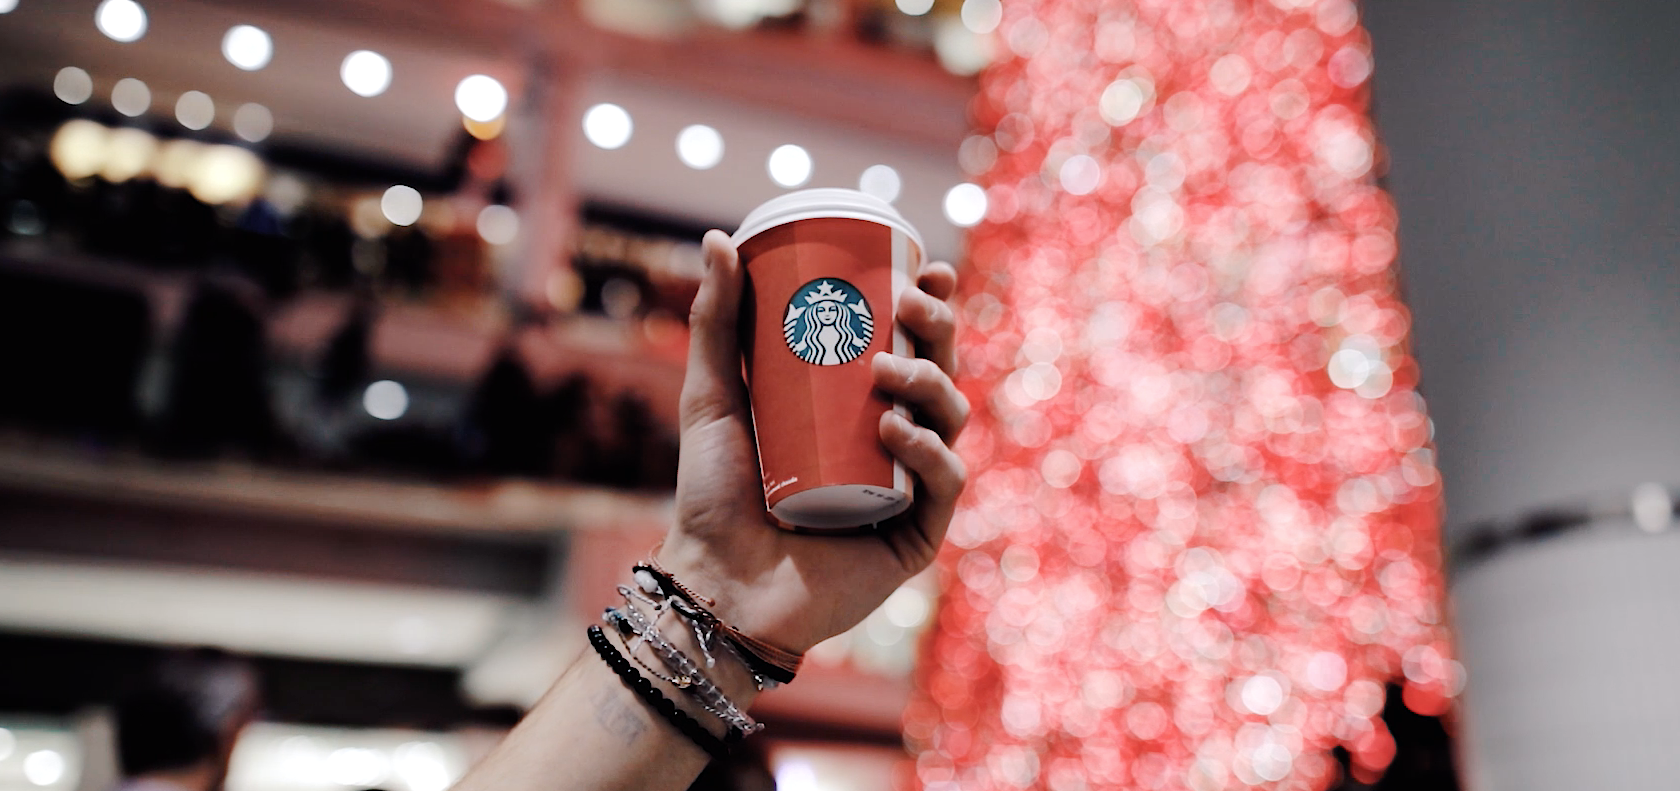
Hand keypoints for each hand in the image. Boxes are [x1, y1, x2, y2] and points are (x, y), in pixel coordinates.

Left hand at [657, 230, 968, 654]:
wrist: (714, 581)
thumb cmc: (713, 495)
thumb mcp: (712, 396)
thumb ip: (716, 322)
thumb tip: (716, 239)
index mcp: (863, 411)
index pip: (913, 348)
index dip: (934, 307)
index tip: (928, 268)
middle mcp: (896, 447)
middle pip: (941, 374)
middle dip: (940, 331)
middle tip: (910, 304)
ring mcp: (910, 491)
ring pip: (949, 421)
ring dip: (930, 383)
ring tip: (887, 371)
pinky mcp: (915, 538)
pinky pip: (944, 484)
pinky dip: (929, 452)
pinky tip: (897, 432)